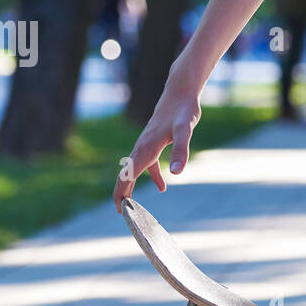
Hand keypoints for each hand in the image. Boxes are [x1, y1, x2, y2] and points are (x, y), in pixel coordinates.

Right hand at [113, 86, 201, 211]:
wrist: (180, 91)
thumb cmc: (183, 110)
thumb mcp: (185, 131)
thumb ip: (181, 151)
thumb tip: (177, 174)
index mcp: (145, 149)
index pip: (127, 176)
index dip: (121, 194)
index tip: (120, 211)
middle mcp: (141, 147)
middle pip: (126, 175)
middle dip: (122, 194)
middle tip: (122, 214)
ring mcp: (145, 143)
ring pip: (134, 170)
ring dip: (132, 186)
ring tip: (133, 205)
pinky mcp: (153, 141)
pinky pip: (147, 163)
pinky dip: (151, 176)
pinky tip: (162, 186)